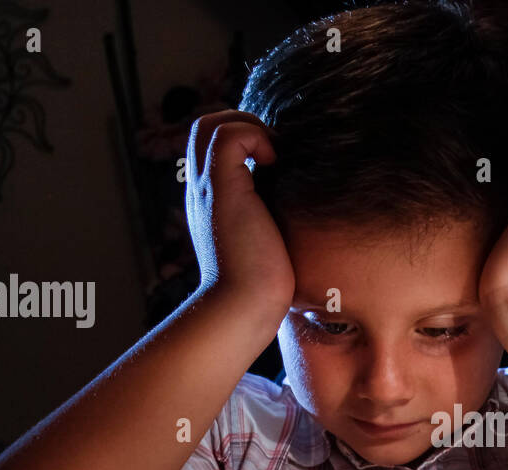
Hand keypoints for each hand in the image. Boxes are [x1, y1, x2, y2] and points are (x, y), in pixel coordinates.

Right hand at [184, 109, 294, 320]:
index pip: (216, 147)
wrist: (244, 307)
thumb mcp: (270, 244)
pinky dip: (255, 138)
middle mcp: (203, 190)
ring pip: (212, 124)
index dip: (245, 139)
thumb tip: (304, 209)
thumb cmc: (264, 288)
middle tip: (276, 153)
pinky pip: (228, 135)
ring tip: (275, 157)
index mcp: (213, 201)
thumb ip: (274, 222)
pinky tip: (275, 164)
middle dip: (245, 125)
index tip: (277, 161)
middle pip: (207, 126)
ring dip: (249, 128)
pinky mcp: (221, 189)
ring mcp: (208, 188)